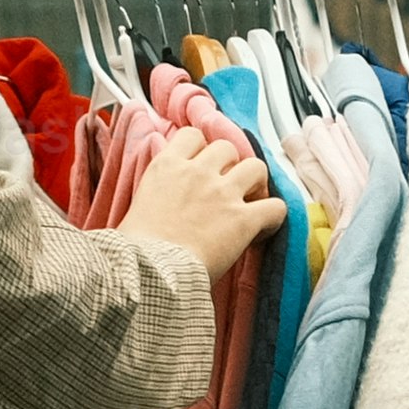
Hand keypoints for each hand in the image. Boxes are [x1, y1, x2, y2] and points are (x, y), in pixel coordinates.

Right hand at [112, 119, 283, 278]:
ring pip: (256, 167)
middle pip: (227, 147)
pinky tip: (263, 230)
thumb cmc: (133, 250)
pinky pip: (275, 206)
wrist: (147, 272)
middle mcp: (196, 173)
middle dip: (232, 165)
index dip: (203, 150)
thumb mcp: (136, 207)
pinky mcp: (242, 220)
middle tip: (230, 188)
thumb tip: (154, 201)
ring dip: (256, 183)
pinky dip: (274, 217)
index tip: (204, 167)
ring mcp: (222, 194)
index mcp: (166, 167)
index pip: (193, 136)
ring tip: (251, 202)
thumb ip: (153, 193)